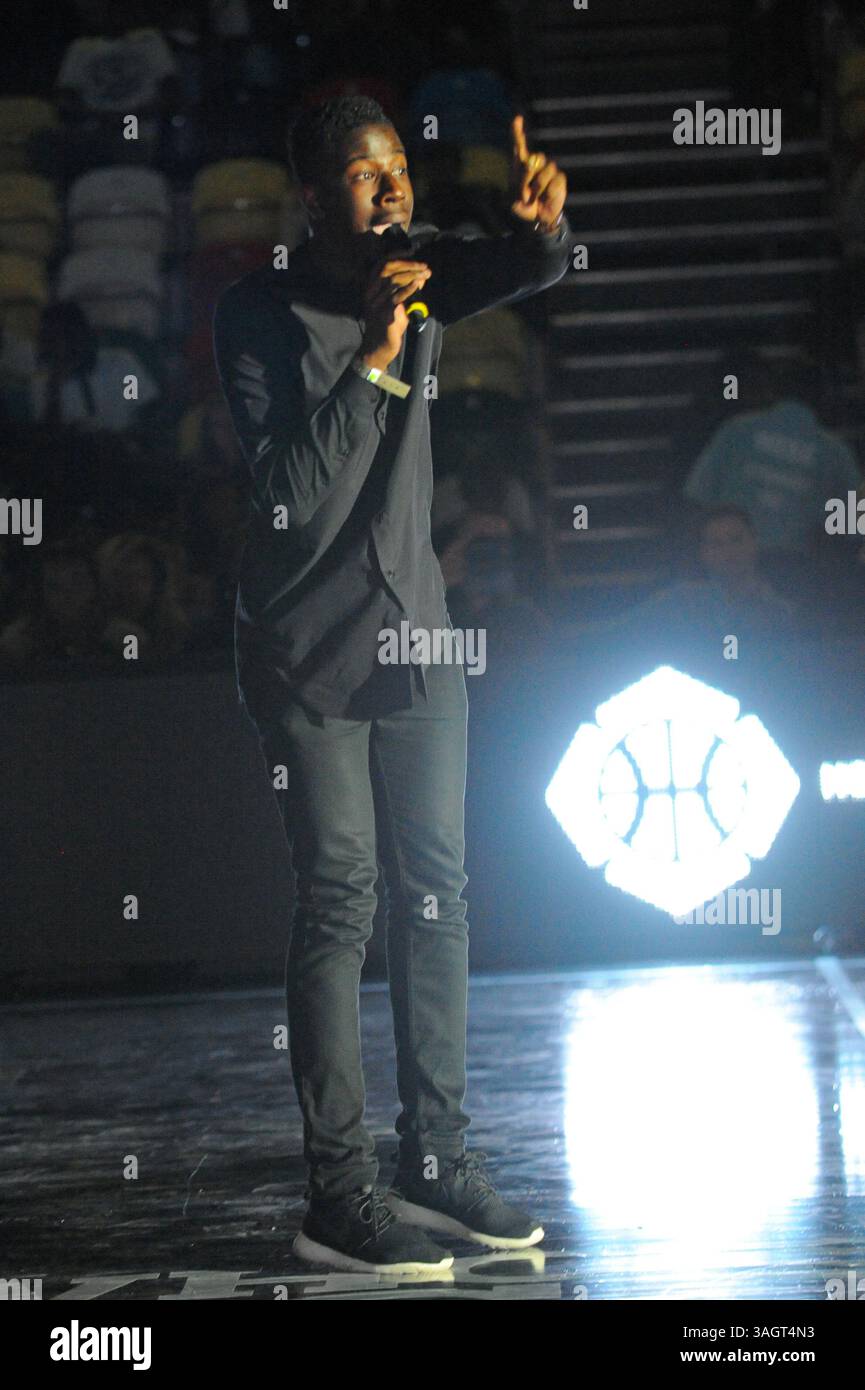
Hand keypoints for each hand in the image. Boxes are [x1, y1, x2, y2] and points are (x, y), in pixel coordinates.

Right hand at [359, 258, 432, 369]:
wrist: (378, 349)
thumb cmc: (388, 327)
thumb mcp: (396, 305)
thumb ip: (405, 291)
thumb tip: (420, 277)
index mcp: (370, 288)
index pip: (381, 264)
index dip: (396, 255)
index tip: (411, 252)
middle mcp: (370, 293)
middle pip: (388, 269)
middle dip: (408, 264)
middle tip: (424, 266)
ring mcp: (376, 303)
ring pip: (393, 281)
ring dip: (413, 275)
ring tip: (426, 274)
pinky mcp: (384, 314)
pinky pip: (397, 297)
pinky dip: (409, 288)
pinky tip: (419, 283)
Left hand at [509, 113, 566, 230]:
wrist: (541, 218)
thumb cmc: (526, 207)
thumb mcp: (516, 202)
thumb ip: (518, 188)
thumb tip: (528, 171)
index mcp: (521, 166)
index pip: (519, 146)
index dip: (518, 133)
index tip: (517, 119)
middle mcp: (535, 163)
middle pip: (534, 158)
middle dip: (527, 177)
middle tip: (524, 193)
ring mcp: (549, 169)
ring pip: (545, 170)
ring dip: (537, 187)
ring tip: (535, 197)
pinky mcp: (559, 177)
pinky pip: (554, 181)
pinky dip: (548, 192)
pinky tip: (546, 197)